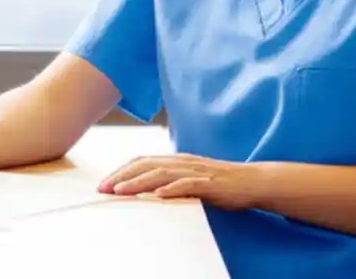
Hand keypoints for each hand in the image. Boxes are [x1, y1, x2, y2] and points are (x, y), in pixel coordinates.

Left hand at [98, 153, 261, 210]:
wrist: (252, 181)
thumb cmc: (220, 183)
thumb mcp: (190, 179)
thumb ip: (170, 181)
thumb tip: (147, 192)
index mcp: (176, 160)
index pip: (142, 161)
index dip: (121, 171)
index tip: (104, 184)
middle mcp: (182, 161)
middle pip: (146, 165)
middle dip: (122, 176)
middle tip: (103, 188)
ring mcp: (196, 171)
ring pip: (161, 173)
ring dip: (138, 182)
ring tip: (120, 191)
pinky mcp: (210, 182)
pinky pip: (188, 185)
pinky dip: (171, 189)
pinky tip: (157, 195)